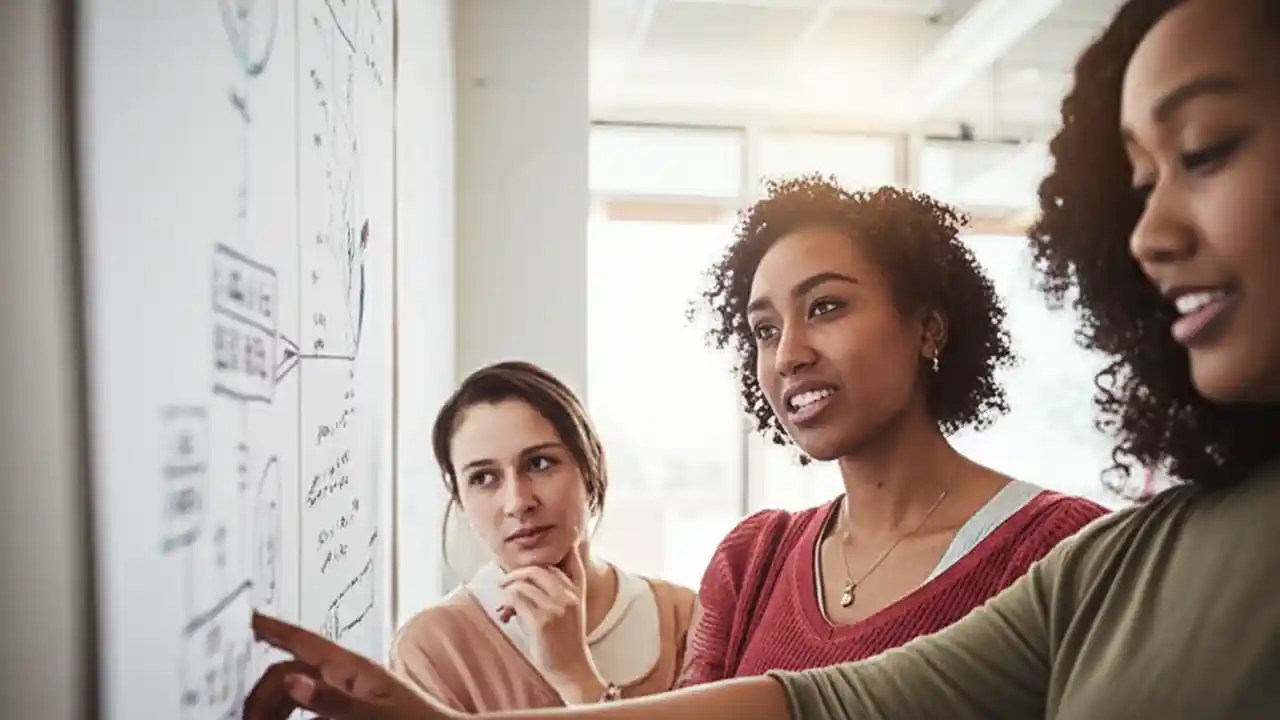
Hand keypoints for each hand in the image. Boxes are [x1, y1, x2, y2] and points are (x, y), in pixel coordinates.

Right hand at [245, 612, 458, 719]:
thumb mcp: (374, 716)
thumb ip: (332, 701)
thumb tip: (293, 682)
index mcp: (351, 667)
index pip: (302, 641)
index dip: (271, 628)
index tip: (242, 619)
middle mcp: (346, 676)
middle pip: (289, 674)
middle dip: (262, 692)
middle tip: (242, 716)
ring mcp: (346, 696)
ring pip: (295, 695)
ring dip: (273, 708)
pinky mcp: (347, 714)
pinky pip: (309, 714)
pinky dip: (291, 719)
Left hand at [497, 544, 606, 703]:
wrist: (571, 669)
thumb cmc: (565, 641)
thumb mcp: (570, 611)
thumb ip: (557, 591)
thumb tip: (524, 578)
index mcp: (578, 590)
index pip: (569, 558)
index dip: (551, 551)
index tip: (531, 553)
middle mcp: (569, 595)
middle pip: (538, 568)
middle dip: (517, 572)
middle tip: (504, 582)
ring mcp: (557, 607)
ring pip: (524, 581)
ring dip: (509, 588)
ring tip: (504, 599)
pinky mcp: (542, 620)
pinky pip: (517, 597)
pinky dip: (507, 600)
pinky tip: (506, 609)